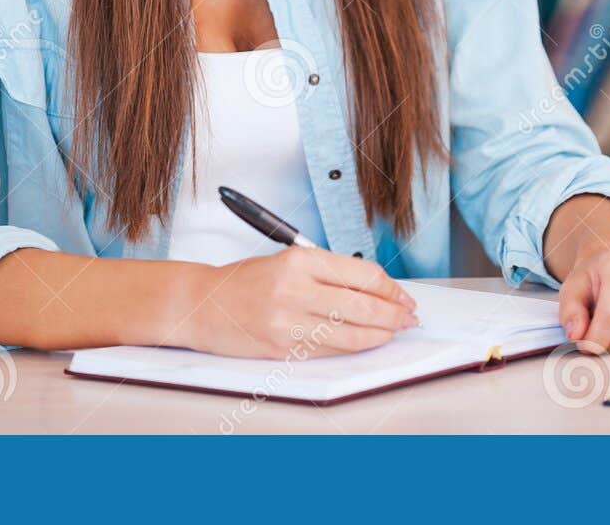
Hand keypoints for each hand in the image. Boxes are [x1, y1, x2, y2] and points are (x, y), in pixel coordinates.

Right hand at [181, 246, 418, 358]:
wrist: (201, 304)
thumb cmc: (245, 281)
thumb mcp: (288, 262)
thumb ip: (329, 274)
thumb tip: (376, 290)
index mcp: (300, 260)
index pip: (364, 276)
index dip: (392, 290)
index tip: (404, 298)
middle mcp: (295, 289)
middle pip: (363, 306)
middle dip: (394, 315)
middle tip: (408, 318)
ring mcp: (288, 322)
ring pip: (350, 334)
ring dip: (379, 335)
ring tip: (393, 332)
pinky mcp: (282, 349)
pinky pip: (329, 350)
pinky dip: (353, 347)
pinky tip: (364, 342)